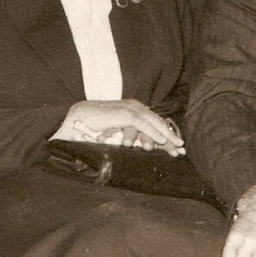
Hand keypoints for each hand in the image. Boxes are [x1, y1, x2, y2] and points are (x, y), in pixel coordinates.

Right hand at [61, 99, 183, 153]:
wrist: (74, 120)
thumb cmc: (91, 130)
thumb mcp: (114, 134)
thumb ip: (127, 136)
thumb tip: (140, 146)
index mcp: (132, 111)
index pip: (152, 122)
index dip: (165, 134)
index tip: (177, 148)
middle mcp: (133, 107)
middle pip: (156, 121)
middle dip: (170, 136)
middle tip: (182, 149)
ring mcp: (129, 108)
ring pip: (153, 121)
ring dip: (166, 135)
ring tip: (176, 146)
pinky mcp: (123, 113)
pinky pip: (142, 123)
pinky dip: (153, 132)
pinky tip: (161, 141)